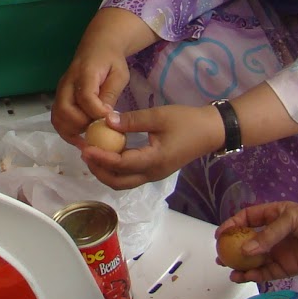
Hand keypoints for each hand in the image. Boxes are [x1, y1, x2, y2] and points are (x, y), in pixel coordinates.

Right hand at [53, 36, 132, 141]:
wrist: (97, 47)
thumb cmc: (111, 61)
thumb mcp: (119, 74)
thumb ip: (111, 93)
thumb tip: (105, 116)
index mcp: (84, 72)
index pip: (85, 97)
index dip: (96, 112)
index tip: (109, 118)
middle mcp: (67, 82)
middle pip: (65, 109)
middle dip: (82, 124)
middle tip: (98, 128)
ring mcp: (60, 91)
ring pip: (57, 116)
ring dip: (72, 130)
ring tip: (89, 135)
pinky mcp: (59, 98)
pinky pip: (57, 118)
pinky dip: (66, 131)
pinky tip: (80, 138)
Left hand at [78, 104, 222, 190]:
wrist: (211, 131)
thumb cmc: (187, 122)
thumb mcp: (159, 116)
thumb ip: (132, 120)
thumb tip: (107, 121)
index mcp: (154, 161)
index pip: (121, 164)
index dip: (101, 158)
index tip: (85, 148)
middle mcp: (152, 173)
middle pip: (118, 181)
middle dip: (99, 170)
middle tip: (85, 153)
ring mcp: (154, 174)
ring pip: (123, 182)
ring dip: (106, 172)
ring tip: (93, 154)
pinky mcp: (156, 170)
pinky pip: (131, 175)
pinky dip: (116, 168)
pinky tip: (110, 152)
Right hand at [216, 199, 297, 283]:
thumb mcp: (290, 219)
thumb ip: (268, 235)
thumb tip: (245, 251)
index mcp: (272, 216)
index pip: (247, 219)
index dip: (232, 226)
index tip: (220, 235)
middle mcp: (273, 235)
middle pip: (247, 243)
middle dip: (232, 250)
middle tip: (221, 256)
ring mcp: (279, 252)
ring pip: (255, 261)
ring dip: (241, 266)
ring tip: (229, 271)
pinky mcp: (287, 268)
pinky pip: (267, 273)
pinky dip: (255, 276)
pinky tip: (244, 277)